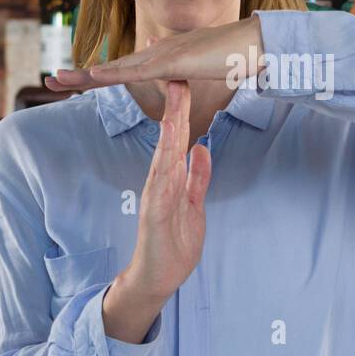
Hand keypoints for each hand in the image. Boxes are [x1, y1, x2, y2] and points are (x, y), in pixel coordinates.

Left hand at [43, 16, 263, 90]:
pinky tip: (94, 76)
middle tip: (49, 82)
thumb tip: (167, 63)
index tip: (73, 81)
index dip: (96, 75)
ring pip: (117, 69)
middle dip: (79, 75)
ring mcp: (163, 56)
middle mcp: (157, 53)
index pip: (123, 70)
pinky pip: (139, 71)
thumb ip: (182, 65)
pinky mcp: (173, 61)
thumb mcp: (201, 65)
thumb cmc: (233, 55)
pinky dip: (114, 73)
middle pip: (111, 68)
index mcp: (161, 57)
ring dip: (85, 75)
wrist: (253, 43)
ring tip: (57, 79)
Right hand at [122, 80, 212, 298]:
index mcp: (171, 178)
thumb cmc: (173, 243)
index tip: (186, 84)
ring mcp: (156, 195)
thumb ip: (197, 177)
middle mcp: (161, 181)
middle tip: (177, 77)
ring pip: (164, 155)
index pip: (178, 139)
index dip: (182, 111)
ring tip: (175, 101)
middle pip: (170, 139)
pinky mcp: (154, 211)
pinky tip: (169, 144)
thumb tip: (201, 149)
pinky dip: (165, 161)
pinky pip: (161, 182)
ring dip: (170, 127)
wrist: (157, 278)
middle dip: (175, 108)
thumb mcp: (194, 204)